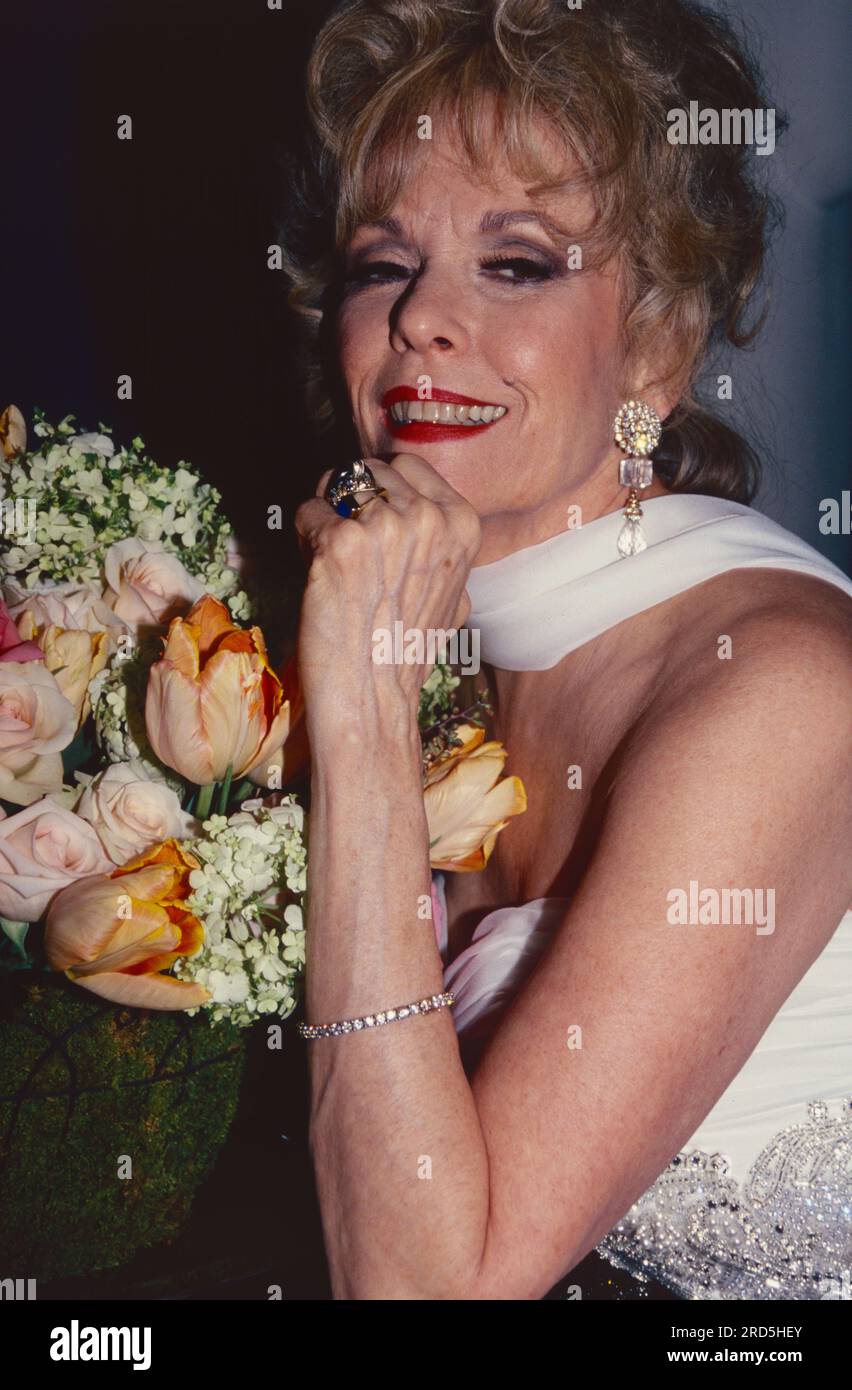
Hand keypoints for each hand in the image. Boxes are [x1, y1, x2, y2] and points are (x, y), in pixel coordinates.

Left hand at [294, 454, 480, 731]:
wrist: (372, 696)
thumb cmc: (407, 650)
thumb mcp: (453, 595)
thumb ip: (443, 549)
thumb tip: (426, 514)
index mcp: (461, 523)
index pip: (408, 465)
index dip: (382, 489)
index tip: (374, 522)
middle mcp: (426, 517)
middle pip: (368, 470)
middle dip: (352, 499)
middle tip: (350, 547)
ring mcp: (382, 527)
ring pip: (335, 486)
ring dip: (327, 516)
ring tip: (334, 562)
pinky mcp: (339, 542)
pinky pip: (307, 512)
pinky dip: (303, 538)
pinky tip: (318, 573)